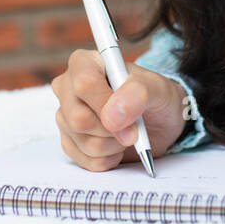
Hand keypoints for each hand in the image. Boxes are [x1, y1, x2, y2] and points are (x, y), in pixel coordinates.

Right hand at [50, 49, 189, 171]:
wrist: (158, 122)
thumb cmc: (154, 97)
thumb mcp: (157, 88)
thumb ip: (138, 93)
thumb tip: (113, 116)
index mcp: (85, 63)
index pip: (84, 83)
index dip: (106, 104)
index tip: (129, 118)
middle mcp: (68, 88)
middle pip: (78, 118)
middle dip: (113, 130)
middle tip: (133, 128)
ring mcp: (65, 116)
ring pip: (84, 142)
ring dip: (114, 145)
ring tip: (126, 133)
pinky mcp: (69, 142)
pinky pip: (85, 160)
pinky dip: (109, 159)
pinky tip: (117, 146)